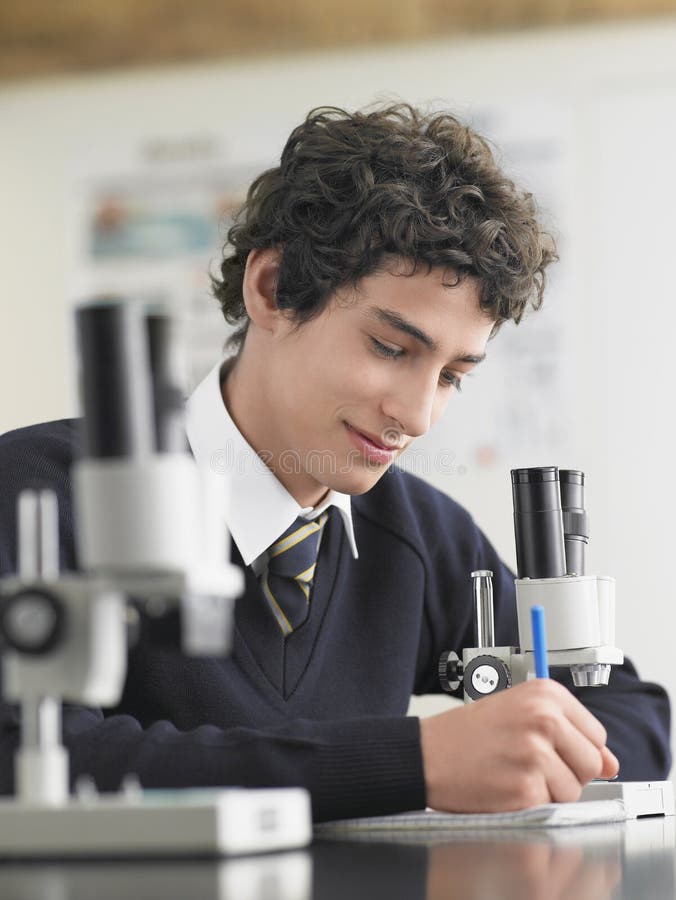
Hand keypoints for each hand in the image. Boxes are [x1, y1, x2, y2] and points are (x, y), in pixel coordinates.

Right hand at [419, 679, 618, 812]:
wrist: (426, 753)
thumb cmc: (467, 734)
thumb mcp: (519, 715)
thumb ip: (569, 735)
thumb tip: (610, 763)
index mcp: (545, 694)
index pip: (596, 734)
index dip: (575, 749)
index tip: (549, 748)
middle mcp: (544, 719)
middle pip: (591, 763)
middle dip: (566, 772)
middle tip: (526, 763)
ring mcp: (536, 754)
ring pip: (573, 790)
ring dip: (547, 791)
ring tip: (512, 772)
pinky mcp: (526, 788)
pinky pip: (550, 806)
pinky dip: (529, 804)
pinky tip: (504, 785)